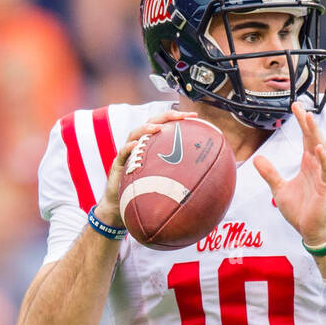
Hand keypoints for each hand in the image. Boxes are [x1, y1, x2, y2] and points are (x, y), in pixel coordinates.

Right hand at [96, 108, 187, 228]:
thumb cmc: (146, 195)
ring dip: (146, 128)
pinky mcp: (118, 163)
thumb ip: (181, 178)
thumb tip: (207, 182)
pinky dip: (129, 148)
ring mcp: (128, 153)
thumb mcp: (166, 184)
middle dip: (166, 116)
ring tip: (157, 128)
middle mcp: (140, 144)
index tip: (195, 116)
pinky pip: (123, 153)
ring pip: (135, 133)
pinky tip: (136, 145)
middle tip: (181, 116)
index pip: (166, 126)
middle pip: (152, 122)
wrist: (121, 208)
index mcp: (152, 145)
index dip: (179, 118)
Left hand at [253, 102, 325, 245]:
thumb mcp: (279, 189)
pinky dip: (324, 159)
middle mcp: (317, 167)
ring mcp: (323, 176)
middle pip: (313, 139)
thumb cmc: (299, 211)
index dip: (300, 123)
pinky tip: (319, 148)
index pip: (305, 139)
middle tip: (300, 106)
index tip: (295, 107)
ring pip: (321, 150)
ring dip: (315, 134)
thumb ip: (270, 173)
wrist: (309, 231)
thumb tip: (257, 159)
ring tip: (309, 118)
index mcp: (307, 165)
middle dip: (307, 123)